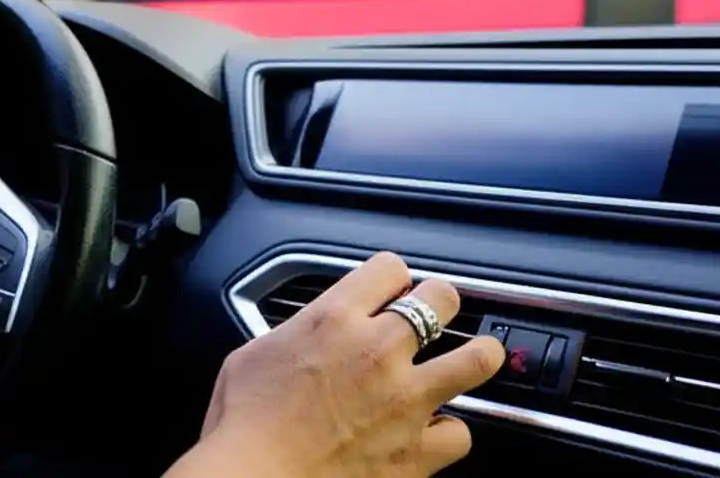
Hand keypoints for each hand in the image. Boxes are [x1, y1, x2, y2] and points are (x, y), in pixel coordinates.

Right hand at [177, 252, 504, 477]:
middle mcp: (377, 350)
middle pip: (442, 299)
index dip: (392, 277)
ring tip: (475, 356)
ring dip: (477, 356)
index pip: (389, 269)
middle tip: (435, 313)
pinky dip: (448, 434)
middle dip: (440, 302)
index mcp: (333, 319)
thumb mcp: (253, 353)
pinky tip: (434, 432)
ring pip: (477, 359)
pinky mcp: (416, 450)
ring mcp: (405, 400)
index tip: (391, 289)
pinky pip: (460, 434)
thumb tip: (305, 333)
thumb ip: (294, 332)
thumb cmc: (243, 424)